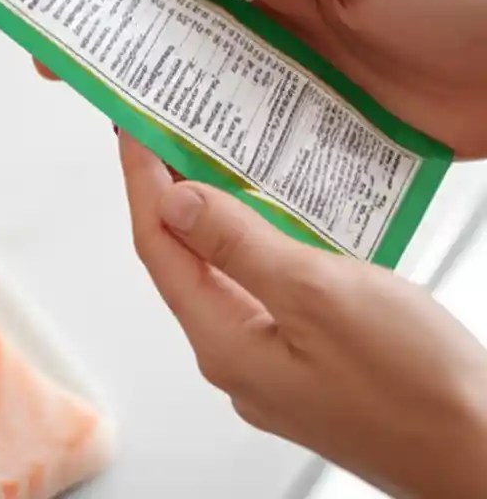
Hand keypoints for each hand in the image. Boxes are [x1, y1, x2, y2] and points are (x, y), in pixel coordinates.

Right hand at [35, 0, 486, 156]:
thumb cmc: (458, 0)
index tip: (77, 7)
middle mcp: (278, 36)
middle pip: (186, 49)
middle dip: (129, 61)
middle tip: (74, 77)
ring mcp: (298, 89)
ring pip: (215, 105)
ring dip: (171, 119)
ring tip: (123, 137)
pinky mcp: (323, 137)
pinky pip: (261, 152)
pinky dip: (228, 166)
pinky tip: (196, 181)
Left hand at [117, 131, 486, 496]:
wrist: (483, 456)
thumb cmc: (416, 390)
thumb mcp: (318, 296)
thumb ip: (240, 245)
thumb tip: (176, 202)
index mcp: (224, 343)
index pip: (158, 247)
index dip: (142, 182)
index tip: (133, 128)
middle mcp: (236, 358)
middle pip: (184, 262)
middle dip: (172, 195)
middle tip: (170, 133)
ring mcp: (272, 365)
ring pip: (227, 276)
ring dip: (218, 219)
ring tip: (215, 162)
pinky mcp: (309, 364)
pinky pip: (266, 293)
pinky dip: (261, 247)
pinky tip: (278, 221)